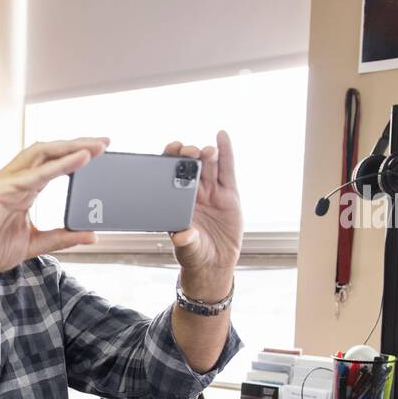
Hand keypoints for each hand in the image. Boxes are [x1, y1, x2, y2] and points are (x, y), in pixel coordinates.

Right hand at [0, 137, 108, 283]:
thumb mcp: (34, 244)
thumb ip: (61, 238)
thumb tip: (91, 235)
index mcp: (22, 190)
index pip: (52, 163)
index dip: (75, 155)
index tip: (100, 153)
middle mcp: (15, 181)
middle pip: (49, 151)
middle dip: (78, 144)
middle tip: (105, 142)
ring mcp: (7, 183)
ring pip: (42, 154)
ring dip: (71, 147)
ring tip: (96, 146)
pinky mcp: (0, 191)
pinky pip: (34, 174)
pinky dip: (59, 165)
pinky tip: (80, 160)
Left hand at [167, 130, 243, 298]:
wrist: (215, 262)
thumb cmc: (195, 254)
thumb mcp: (189, 248)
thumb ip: (186, 240)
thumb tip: (181, 235)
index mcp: (175, 201)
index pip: (169, 175)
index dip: (169, 161)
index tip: (169, 151)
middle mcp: (191, 193)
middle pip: (189, 166)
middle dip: (187, 155)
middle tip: (187, 150)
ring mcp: (211, 191)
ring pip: (208, 166)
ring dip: (206, 154)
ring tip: (206, 150)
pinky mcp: (229, 193)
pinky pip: (227, 169)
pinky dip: (226, 152)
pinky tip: (222, 136)